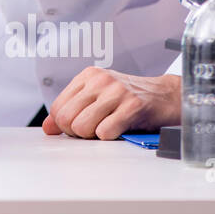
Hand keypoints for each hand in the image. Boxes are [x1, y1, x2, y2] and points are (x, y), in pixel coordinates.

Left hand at [41, 68, 180, 138]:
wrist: (165, 96)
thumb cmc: (130, 99)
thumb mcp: (97, 98)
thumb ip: (71, 109)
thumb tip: (48, 128)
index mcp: (88, 76)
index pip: (58, 108)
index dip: (64, 125)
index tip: (78, 128)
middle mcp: (100, 81)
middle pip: (66, 118)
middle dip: (76, 132)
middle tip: (92, 131)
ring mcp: (116, 92)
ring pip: (82, 127)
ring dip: (92, 136)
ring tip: (106, 129)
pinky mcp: (133, 106)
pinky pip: (105, 132)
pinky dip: (110, 137)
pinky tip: (119, 129)